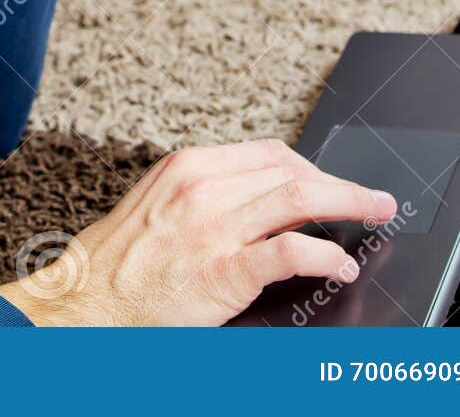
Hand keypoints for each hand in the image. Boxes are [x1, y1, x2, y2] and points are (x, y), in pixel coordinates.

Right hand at [0, 138, 397, 325]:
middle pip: (293, 170)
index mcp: (186, 168)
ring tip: (375, 214)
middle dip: (340, 185)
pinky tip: (340, 266)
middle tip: (370, 199)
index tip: (333, 182)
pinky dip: (328, 256)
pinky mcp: (224, 272)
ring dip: (350, 204)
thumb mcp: (157, 207)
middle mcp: (202, 188)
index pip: (271, 153)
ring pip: (302, 199)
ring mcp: (214, 228)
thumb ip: (205, 195)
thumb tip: (259, 198)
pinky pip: (293, 252)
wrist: (84, 305)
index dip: (313, 168)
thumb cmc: (117, 264)